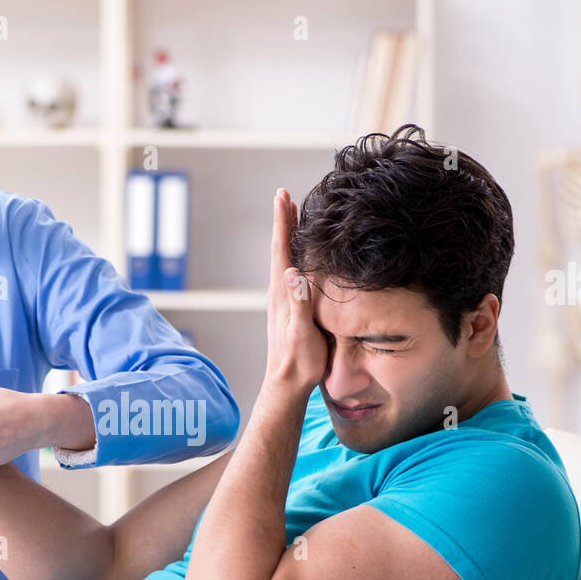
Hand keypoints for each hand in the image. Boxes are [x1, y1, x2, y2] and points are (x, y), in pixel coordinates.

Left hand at [264, 188, 326, 393]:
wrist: (287, 384)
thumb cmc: (299, 361)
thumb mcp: (302, 333)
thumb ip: (298, 302)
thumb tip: (293, 272)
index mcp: (282, 293)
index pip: (281, 250)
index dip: (283, 223)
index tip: (282, 196)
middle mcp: (278, 292)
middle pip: (280, 249)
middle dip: (283, 222)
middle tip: (284, 195)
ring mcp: (281, 300)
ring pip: (284, 259)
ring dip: (287, 236)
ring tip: (292, 216)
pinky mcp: (286, 308)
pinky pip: (289, 272)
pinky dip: (293, 255)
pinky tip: (299, 255)